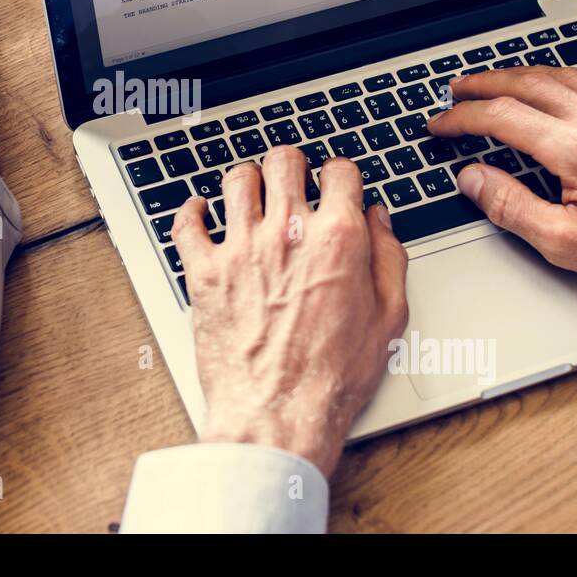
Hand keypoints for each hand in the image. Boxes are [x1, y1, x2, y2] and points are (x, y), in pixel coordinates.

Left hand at [171, 149, 408, 476]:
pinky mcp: (204, 272)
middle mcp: (287, 234)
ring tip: (252, 194)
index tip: (336, 184)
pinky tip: (201, 211)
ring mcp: (241, 249)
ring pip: (237, 180)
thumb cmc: (332, 378)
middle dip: (292, 165)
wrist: (277, 415)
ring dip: (248, 181)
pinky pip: (187, 222)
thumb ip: (389, 259)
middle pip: (284, 161)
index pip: (339, 171)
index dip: (340, 174)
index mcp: (337, 239)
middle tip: (292, 179)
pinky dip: (192, 210)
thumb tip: (380, 221)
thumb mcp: (389, 319)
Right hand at [428, 67, 576, 329]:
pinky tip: (568, 82)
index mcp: (576, 150)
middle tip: (458, 90)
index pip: (500, 117)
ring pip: (565, 75)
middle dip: (484, 84)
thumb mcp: (567, 244)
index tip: (441, 124)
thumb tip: (473, 180)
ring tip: (501, 81)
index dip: (461, 118)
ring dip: (524, 74)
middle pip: (527, 84)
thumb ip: (511, 207)